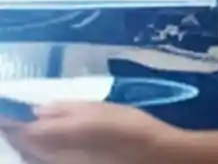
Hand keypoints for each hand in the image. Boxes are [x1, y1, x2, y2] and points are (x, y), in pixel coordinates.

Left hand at [3, 103, 174, 163]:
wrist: (155, 155)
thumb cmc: (130, 127)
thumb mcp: (99, 110)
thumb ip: (65, 109)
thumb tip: (38, 110)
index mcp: (57, 136)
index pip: (22, 129)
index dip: (12, 117)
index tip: (9, 106)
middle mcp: (53, 157)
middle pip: (25, 144)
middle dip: (19, 130)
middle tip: (20, 115)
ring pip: (36, 153)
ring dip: (31, 140)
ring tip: (35, 125)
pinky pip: (50, 158)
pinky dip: (45, 148)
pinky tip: (54, 138)